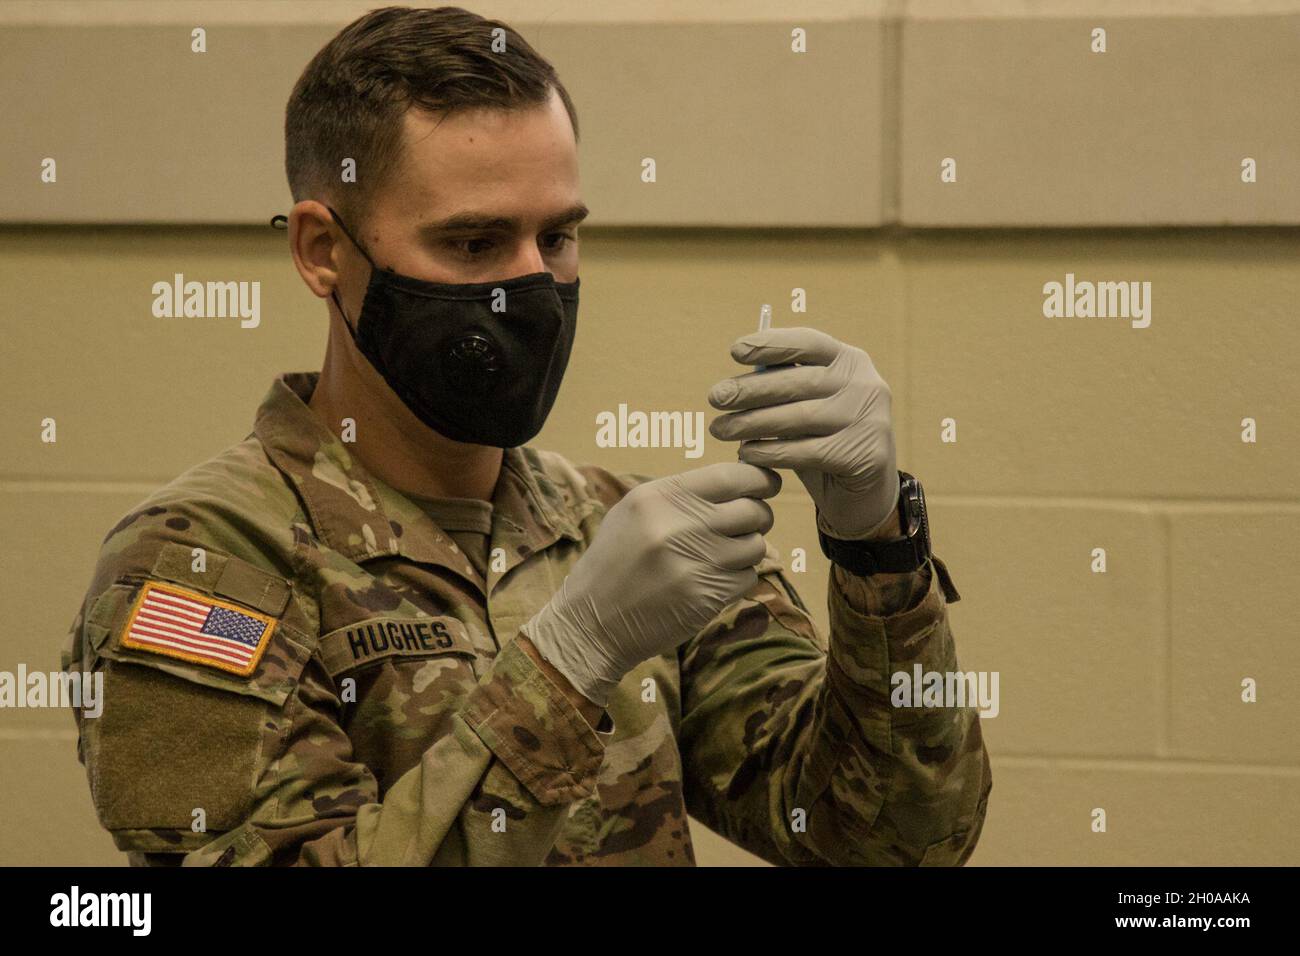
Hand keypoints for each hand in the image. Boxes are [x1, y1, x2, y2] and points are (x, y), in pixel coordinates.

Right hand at [521, 462, 780, 705]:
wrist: (592, 622)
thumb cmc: (614, 562)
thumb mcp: (633, 512)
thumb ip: (681, 495)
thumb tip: (737, 484)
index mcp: (661, 496)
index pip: (731, 476)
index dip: (759, 479)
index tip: (766, 485)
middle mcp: (681, 525)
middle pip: (753, 511)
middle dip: (758, 518)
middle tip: (745, 526)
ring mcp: (696, 562)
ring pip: (756, 546)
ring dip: (747, 551)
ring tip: (721, 557)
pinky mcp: (707, 596)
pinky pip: (748, 578)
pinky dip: (739, 579)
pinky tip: (712, 581)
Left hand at [707, 326, 898, 540]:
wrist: (864, 492)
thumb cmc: (824, 440)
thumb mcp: (808, 406)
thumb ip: (784, 387)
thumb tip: (737, 380)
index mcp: (850, 361)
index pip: (809, 343)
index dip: (771, 344)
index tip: (735, 351)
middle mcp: (865, 385)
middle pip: (800, 381)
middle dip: (752, 389)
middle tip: (715, 397)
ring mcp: (869, 420)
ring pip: (800, 417)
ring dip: (753, 422)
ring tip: (720, 429)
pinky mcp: (865, 455)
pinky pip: (806, 451)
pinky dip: (770, 451)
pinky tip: (745, 453)